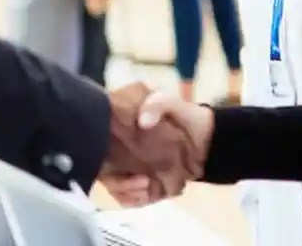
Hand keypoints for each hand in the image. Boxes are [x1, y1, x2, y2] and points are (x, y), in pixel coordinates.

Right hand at [101, 90, 214, 207]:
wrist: (207, 141)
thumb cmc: (183, 117)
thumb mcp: (169, 101)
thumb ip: (156, 103)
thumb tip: (142, 122)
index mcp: (116, 129)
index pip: (93, 140)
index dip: (95, 148)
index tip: (109, 154)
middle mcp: (116, 151)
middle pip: (100, 168)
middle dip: (113, 178)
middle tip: (137, 177)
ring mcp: (127, 170)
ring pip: (112, 185)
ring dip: (125, 190)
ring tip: (146, 184)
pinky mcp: (140, 186)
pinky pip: (127, 198)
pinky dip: (133, 199)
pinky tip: (147, 191)